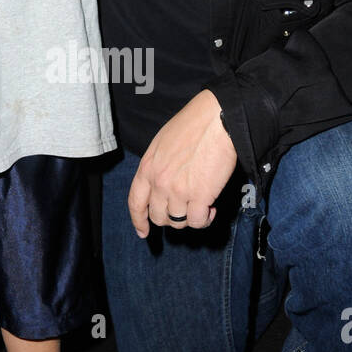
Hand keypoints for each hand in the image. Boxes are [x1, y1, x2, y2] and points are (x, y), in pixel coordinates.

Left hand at [128, 89, 236, 237]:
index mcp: (147, 167)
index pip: (135, 202)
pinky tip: (211, 208)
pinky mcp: (200, 196)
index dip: (138, 220)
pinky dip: (205, 219)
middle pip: (158, 216)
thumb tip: (163, 186)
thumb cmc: (194, 125)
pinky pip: (197, 221)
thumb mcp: (162, 144)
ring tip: (202, 205)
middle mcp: (159, 182)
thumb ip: (158, 167)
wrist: (216, 120)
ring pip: (178, 221)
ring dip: (190, 218)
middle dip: (171, 218)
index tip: (143, 231)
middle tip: (186, 210)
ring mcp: (178, 191)